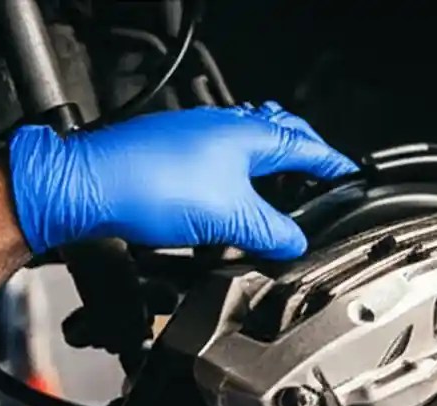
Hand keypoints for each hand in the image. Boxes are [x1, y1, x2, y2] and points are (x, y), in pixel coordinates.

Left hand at [8, 102, 357, 257]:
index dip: (334, 167)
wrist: (86, 189)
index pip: (308, 149)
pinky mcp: (171, 157)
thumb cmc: (150, 187)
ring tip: (275, 200)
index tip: (350, 179)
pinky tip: (228, 209)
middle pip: (279, 140)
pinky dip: (235, 185)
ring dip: (266, 174)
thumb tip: (294, 244)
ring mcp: (195, 139)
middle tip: (317, 183)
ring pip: (246, 153)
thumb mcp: (231, 220)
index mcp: (249, 136)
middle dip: (302, 161)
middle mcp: (223, 129)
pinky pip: (219, 166)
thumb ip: (272, 233)